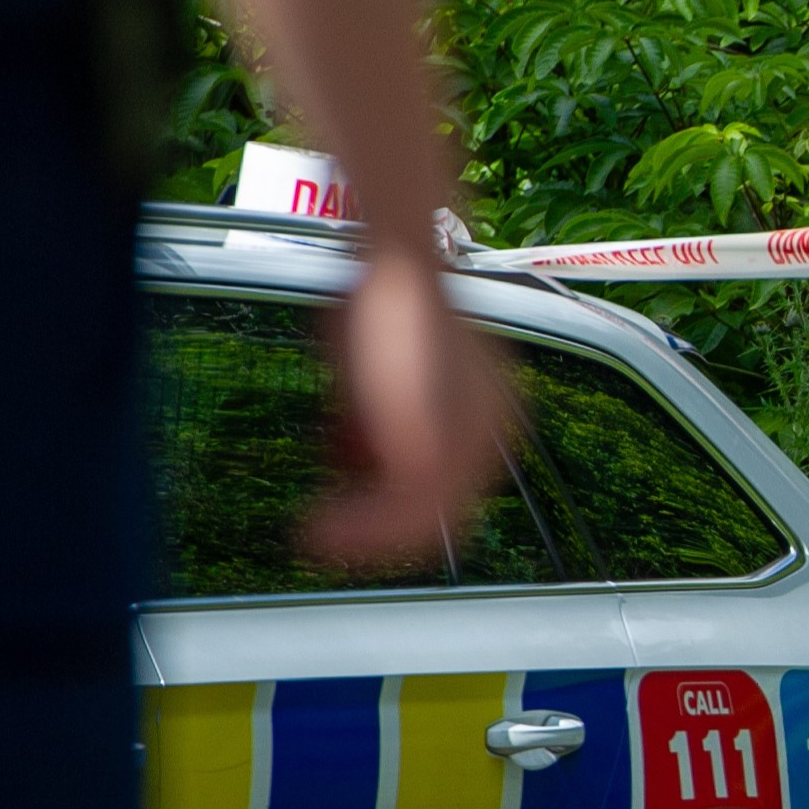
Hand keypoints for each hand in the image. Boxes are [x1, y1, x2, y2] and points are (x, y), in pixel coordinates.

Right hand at [305, 244, 512, 568]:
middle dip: (377, 528)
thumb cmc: (383, 303)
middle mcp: (491, 426)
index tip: (345, 516)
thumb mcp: (376, 371)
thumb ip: (374, 418)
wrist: (392, 267)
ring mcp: (472, 435)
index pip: (449, 481)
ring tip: (316, 536)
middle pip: (441, 505)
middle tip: (324, 540)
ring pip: (424, 512)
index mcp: (485, 411)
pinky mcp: (440, 441)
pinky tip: (321, 529)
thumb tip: (352, 458)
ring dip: (365, 532)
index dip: (395, 507)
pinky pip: (407, 503)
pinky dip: (363, 525)